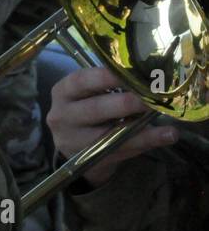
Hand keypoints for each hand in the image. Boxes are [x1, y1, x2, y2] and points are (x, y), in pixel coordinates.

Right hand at [46, 66, 176, 186]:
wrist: (74, 146)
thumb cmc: (88, 109)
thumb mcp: (90, 93)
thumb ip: (112, 85)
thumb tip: (150, 77)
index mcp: (64, 92)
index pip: (82, 81)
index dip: (107, 77)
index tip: (132, 72)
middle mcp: (62, 115)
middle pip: (95, 109)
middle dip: (126, 103)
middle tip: (154, 97)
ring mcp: (73, 139)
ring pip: (108, 134)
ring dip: (139, 127)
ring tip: (165, 121)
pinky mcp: (89, 158)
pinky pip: (120, 149)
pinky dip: (146, 141)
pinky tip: (167, 136)